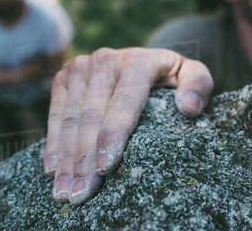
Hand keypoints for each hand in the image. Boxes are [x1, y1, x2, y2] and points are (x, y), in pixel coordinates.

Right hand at [43, 48, 212, 203]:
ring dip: (67, 158)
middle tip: (84, 192)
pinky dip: (54, 144)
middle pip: (93, 115)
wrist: (146, 59)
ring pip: (71, 118)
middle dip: (86, 157)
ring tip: (66, 191)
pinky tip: (53, 170)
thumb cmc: (173, 76)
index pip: (124, 101)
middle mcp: (106, 60)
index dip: (113, 134)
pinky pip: (55, 114)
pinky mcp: (65, 77)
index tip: (107, 166)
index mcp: (139, 61)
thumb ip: (198, 85)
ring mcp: (82, 67)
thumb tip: (188, 108)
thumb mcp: (194, 74)